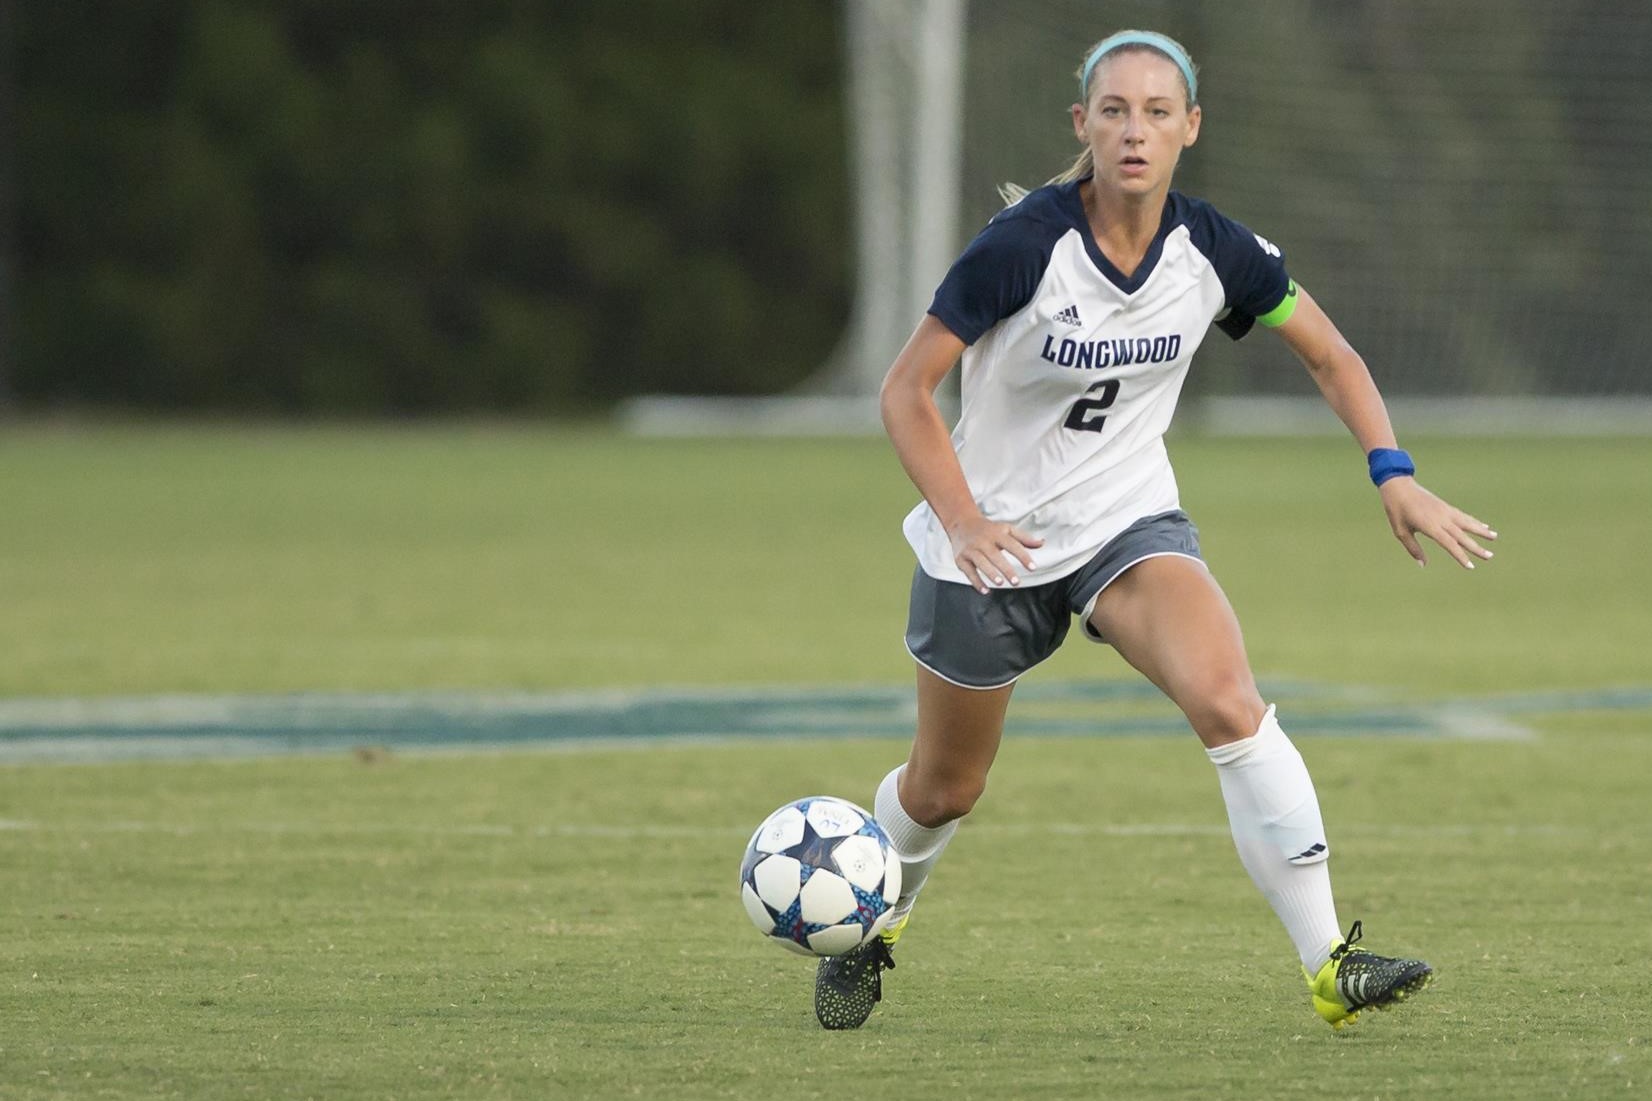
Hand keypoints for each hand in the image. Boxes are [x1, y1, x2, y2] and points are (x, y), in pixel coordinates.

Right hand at [946, 515, 1044, 593]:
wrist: (962, 523)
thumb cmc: (988, 529)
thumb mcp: (1006, 529)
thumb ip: (1024, 538)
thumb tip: (1042, 543)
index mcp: (997, 534)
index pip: (1012, 545)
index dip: (1023, 556)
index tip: (1033, 567)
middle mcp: (983, 541)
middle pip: (995, 555)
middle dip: (1006, 569)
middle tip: (1016, 582)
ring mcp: (971, 550)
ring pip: (980, 562)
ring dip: (990, 573)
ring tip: (1000, 583)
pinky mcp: (961, 559)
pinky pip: (968, 571)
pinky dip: (976, 582)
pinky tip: (985, 590)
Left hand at [1378, 477, 1497, 568]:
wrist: (1399, 487)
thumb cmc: (1396, 510)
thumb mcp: (1401, 531)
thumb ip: (1413, 548)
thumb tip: (1423, 564)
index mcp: (1430, 526)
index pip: (1449, 543)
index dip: (1460, 555)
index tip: (1471, 566)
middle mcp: (1441, 518)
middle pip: (1462, 536)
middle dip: (1476, 547)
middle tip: (1490, 557)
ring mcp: (1445, 511)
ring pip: (1467, 523)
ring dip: (1481, 531)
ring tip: (1494, 537)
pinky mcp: (1446, 506)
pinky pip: (1463, 516)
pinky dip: (1474, 522)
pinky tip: (1483, 525)